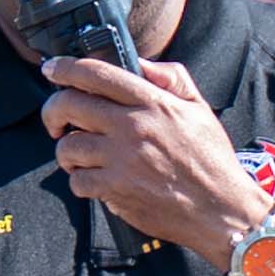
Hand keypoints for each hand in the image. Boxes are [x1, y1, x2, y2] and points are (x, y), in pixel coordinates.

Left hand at [41, 55, 262, 264]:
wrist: (221, 210)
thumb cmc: (212, 161)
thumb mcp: (200, 109)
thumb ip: (172, 79)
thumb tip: (142, 65)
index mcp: (152, 102)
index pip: (96, 74)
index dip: (65, 68)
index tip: (52, 69)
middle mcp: (133, 127)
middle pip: (69, 105)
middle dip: (53, 110)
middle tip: (56, 120)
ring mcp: (122, 160)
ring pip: (68, 146)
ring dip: (67, 150)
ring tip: (79, 155)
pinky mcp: (117, 190)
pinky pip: (78, 180)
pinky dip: (80, 181)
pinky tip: (94, 180)